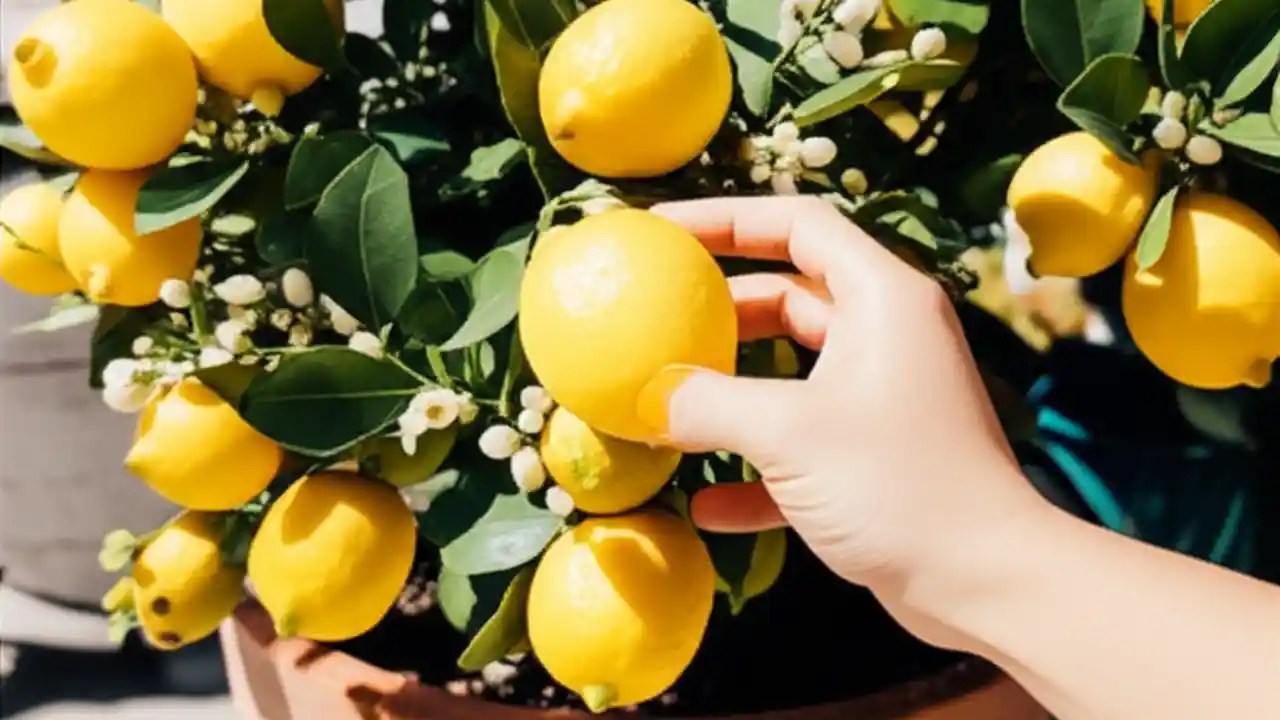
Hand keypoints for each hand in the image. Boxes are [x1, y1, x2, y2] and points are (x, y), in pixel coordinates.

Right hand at [637, 196, 1048, 592]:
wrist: (987, 582)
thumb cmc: (899, 487)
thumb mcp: (790, 435)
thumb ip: (709, 405)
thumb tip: (649, 397)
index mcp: (881, 299)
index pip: (796, 224)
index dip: (724, 218)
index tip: (658, 231)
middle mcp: (885, 336)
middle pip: (788, 293)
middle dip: (716, 309)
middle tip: (652, 318)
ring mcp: (881, 398)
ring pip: (789, 372)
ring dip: (729, 391)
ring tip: (663, 403)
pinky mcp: (875, 458)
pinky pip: (800, 446)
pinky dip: (756, 468)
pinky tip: (707, 506)